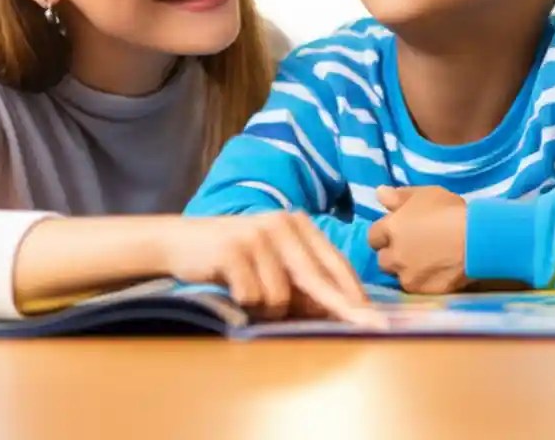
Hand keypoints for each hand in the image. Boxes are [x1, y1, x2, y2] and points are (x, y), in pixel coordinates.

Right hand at [163, 213, 383, 326]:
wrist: (179, 242)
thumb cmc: (233, 258)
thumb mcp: (273, 261)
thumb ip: (303, 279)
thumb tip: (341, 310)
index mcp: (297, 223)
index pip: (334, 263)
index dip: (355, 295)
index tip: (375, 320)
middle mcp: (281, 223)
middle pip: (318, 278)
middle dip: (342, 309)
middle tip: (369, 329)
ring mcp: (257, 235)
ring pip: (282, 296)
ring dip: (268, 309)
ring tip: (247, 293)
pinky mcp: (233, 250)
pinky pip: (254, 297)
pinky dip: (245, 304)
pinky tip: (231, 287)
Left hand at [367, 186, 467, 293]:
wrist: (477, 239)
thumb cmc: (451, 211)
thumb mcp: (425, 195)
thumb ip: (398, 196)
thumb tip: (379, 193)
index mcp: (391, 229)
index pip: (373, 236)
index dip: (385, 235)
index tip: (399, 233)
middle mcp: (394, 255)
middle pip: (383, 259)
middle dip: (393, 255)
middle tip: (412, 249)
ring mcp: (408, 276)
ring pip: (399, 276)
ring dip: (407, 270)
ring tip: (427, 262)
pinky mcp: (423, 291)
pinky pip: (418, 288)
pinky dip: (424, 282)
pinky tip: (437, 273)